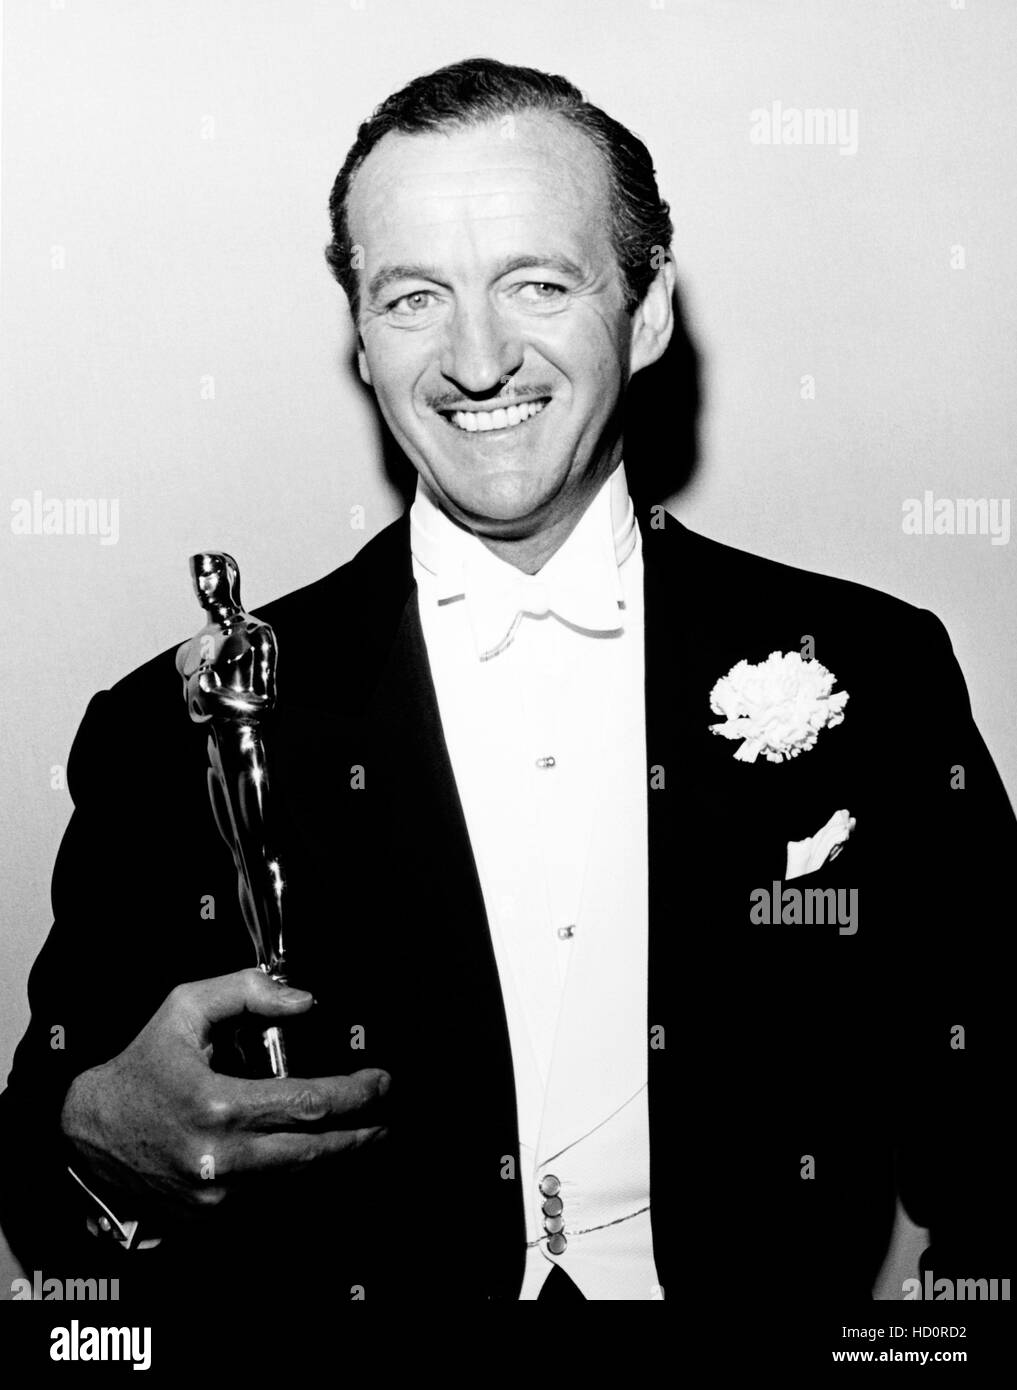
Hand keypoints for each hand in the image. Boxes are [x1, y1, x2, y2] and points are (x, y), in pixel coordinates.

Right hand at [59, 968, 389, 1216]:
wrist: (90, 1130)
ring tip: (363, 1136)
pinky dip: (298, 1177)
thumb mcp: (184, 1008)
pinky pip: (270, 1197)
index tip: (381, 1082)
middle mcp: (220, 1157)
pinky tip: (317, 1155)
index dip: (355, 1094)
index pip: (309, 1103)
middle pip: (315, 1151)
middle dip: (361, 1135)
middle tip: (385, 1118)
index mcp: (217, 1105)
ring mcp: (216, 1194)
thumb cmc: (142, 1065)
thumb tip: (305, 1000)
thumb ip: (246, 991)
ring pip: (297, 1179)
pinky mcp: (210, 1214)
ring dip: (336, 1158)